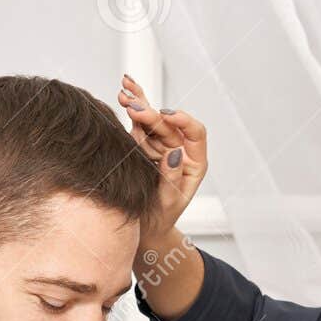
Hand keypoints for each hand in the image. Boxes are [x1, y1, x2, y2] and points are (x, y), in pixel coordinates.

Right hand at [116, 73, 207, 246]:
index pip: (196, 134)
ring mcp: (161, 145)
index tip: (166, 116)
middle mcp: (180, 150)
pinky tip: (124, 91)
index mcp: (195, 163)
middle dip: (151, 114)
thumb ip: (173, 178)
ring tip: (125, 92)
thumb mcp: (169, 203)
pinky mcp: (144, 145)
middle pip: (168, 125)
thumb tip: (175, 154)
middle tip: (133, 107)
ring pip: (152, 120)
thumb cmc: (160, 220)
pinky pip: (139, 123)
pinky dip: (132, 108)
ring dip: (139, 104)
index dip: (183, 121)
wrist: (144, 229)